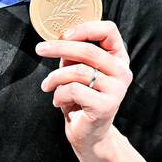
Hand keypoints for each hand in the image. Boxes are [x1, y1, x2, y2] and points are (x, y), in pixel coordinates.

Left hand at [35, 20, 132, 152]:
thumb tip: (57, 39)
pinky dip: (59, 94)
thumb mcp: (77, 72)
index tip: (64, 34)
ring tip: (47, 85)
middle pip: (89, 50)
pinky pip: (74, 90)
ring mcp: (117, 90)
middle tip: (40, 49)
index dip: (85, 28)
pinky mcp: (106, 106)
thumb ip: (74, 55)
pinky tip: (58, 101)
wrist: (88, 134)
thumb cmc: (81, 99)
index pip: (109, 31)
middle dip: (60, 48)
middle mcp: (122, 72)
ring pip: (78, 71)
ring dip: (55, 77)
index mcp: (118, 58)